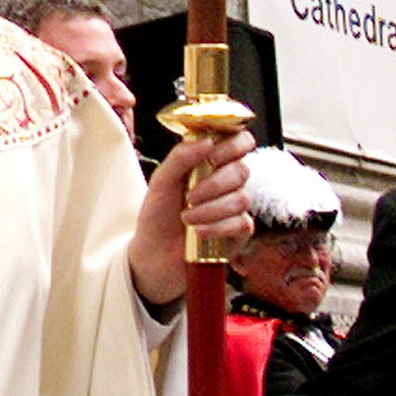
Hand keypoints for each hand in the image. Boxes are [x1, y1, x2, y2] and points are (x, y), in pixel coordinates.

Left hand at [129, 130, 255, 305]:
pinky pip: (241, 224)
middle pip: (242, 169)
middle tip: (190, 195)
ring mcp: (235, 208)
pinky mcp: (238, 234)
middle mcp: (227, 183)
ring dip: (210, 209)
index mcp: (211, 163)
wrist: (153, 255)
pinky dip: (217, 228)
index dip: (233, 144)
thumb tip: (207, 141)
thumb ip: (181, 157)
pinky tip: (199, 232)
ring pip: (241, 199)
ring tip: (187, 218)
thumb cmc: (157, 216)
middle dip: (215, 183)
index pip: (239, 142)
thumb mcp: (161, 181)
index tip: (212, 154)